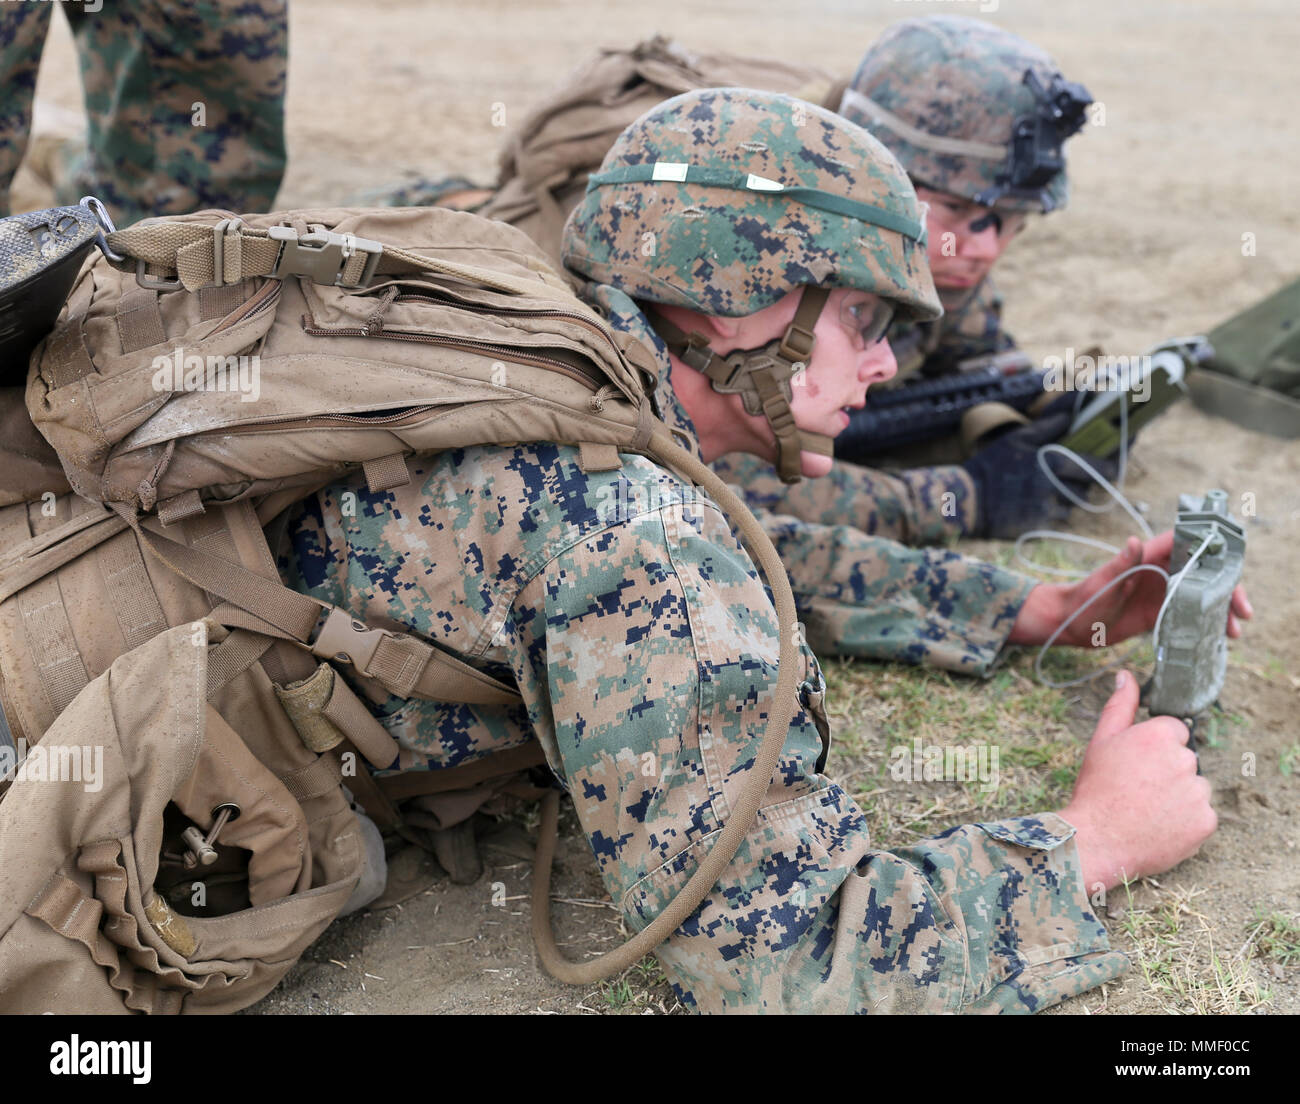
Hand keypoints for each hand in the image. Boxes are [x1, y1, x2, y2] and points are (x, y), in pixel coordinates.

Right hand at [961, 411, 1117, 538]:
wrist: (967, 501)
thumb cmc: (991, 466)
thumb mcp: (1017, 439)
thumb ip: (1049, 426)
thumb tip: (1073, 413)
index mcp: (1055, 463)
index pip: (1102, 468)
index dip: (1116, 463)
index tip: (1118, 459)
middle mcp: (1057, 488)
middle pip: (1091, 487)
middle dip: (1088, 480)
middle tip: (1081, 474)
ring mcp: (1050, 510)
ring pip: (1076, 504)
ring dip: (1070, 496)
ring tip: (1050, 487)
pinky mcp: (1041, 527)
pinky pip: (1060, 519)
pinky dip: (1056, 511)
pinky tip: (1038, 502)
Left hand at [1008, 530, 1252, 646]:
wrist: (1070, 623)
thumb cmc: (1083, 598)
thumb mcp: (1103, 581)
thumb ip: (1121, 563)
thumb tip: (1133, 540)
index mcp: (1148, 557)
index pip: (1187, 545)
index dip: (1213, 552)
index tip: (1232, 568)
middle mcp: (1159, 572)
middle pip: (1203, 574)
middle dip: (1226, 589)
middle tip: (1242, 611)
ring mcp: (1161, 593)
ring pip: (1201, 597)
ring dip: (1219, 611)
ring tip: (1233, 632)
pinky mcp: (1158, 613)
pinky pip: (1188, 615)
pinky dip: (1205, 624)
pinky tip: (1218, 639)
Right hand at [1058, 670, 1215, 891]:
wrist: (1098, 839)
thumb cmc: (1096, 788)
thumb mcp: (1101, 741)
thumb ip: (1120, 705)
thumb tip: (1125, 676)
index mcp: (1159, 736)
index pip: (1173, 732)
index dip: (1153, 749)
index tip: (1137, 766)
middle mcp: (1184, 760)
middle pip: (1185, 760)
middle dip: (1167, 772)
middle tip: (1138, 789)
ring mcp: (1197, 792)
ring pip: (1195, 788)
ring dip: (1179, 797)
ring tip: (1148, 810)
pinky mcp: (1206, 821)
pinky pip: (1202, 816)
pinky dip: (1186, 822)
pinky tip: (1160, 826)